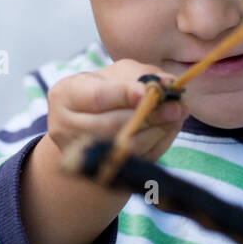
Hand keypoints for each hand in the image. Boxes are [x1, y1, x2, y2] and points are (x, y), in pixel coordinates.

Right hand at [46, 58, 189, 161]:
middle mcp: (65, 127)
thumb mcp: (119, 74)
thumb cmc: (105, 90)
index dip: (125, 95)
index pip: (97, 97)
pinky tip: (169, 129)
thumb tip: (170, 83)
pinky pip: (135, 160)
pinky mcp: (100, 169)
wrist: (88, 122)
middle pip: (111, 125)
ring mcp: (81, 153)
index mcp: (66, 95)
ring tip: (176, 115)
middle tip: (176, 107)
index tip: (150, 92)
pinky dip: (157, 143)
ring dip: (157, 130)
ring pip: (125, 146)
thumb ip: (144, 75)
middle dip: (149, 115)